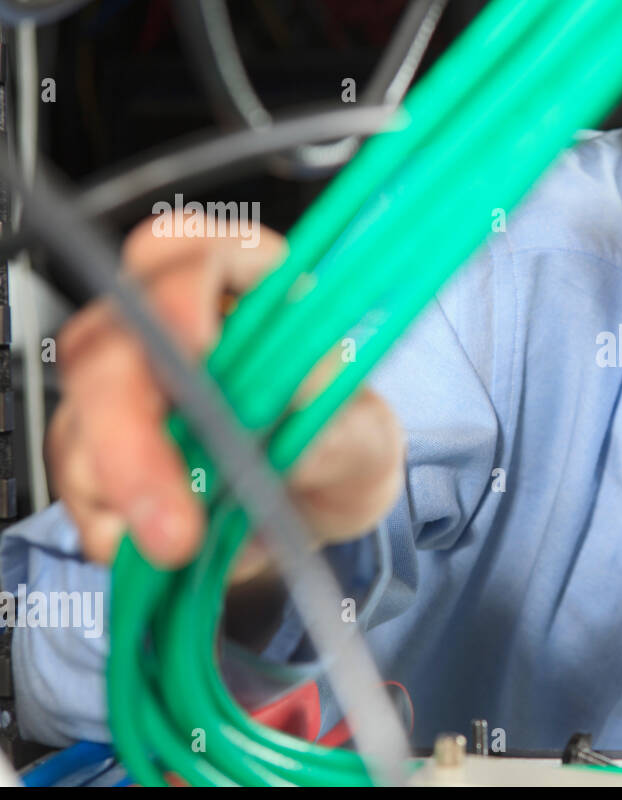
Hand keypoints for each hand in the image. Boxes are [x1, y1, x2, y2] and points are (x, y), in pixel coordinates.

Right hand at [46, 216, 405, 577]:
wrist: (322, 504)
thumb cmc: (344, 441)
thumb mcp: (366, 436)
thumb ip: (336, 425)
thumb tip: (288, 416)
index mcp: (241, 285)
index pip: (188, 253)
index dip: (180, 295)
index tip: (199, 346)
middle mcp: (165, 325)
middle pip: (110, 347)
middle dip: (133, 432)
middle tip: (175, 506)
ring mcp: (123, 387)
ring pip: (79, 420)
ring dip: (124, 489)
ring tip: (183, 542)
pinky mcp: (98, 450)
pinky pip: (77, 485)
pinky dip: (114, 525)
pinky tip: (166, 546)